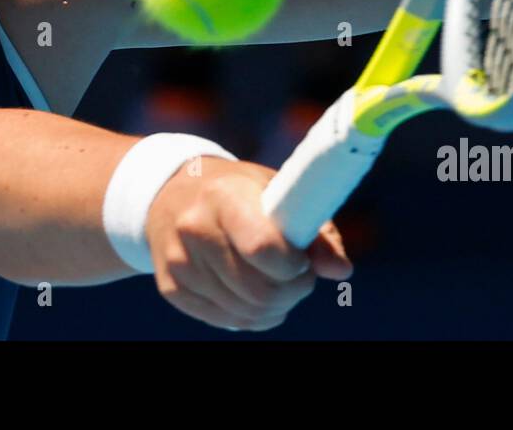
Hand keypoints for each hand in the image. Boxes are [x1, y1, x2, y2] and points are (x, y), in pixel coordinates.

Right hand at [145, 157, 351, 331]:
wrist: (170, 193)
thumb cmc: (237, 192)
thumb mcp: (277, 192)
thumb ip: (316, 231)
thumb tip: (341, 271)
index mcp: (225, 197)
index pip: (263, 248)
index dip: (294, 264)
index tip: (301, 257)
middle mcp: (195, 229)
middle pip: (259, 290)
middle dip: (292, 290)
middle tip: (297, 274)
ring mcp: (179, 262)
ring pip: (246, 312)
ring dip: (275, 306)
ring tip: (277, 282)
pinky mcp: (171, 288)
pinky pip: (227, 321)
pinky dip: (251, 315)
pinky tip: (254, 293)